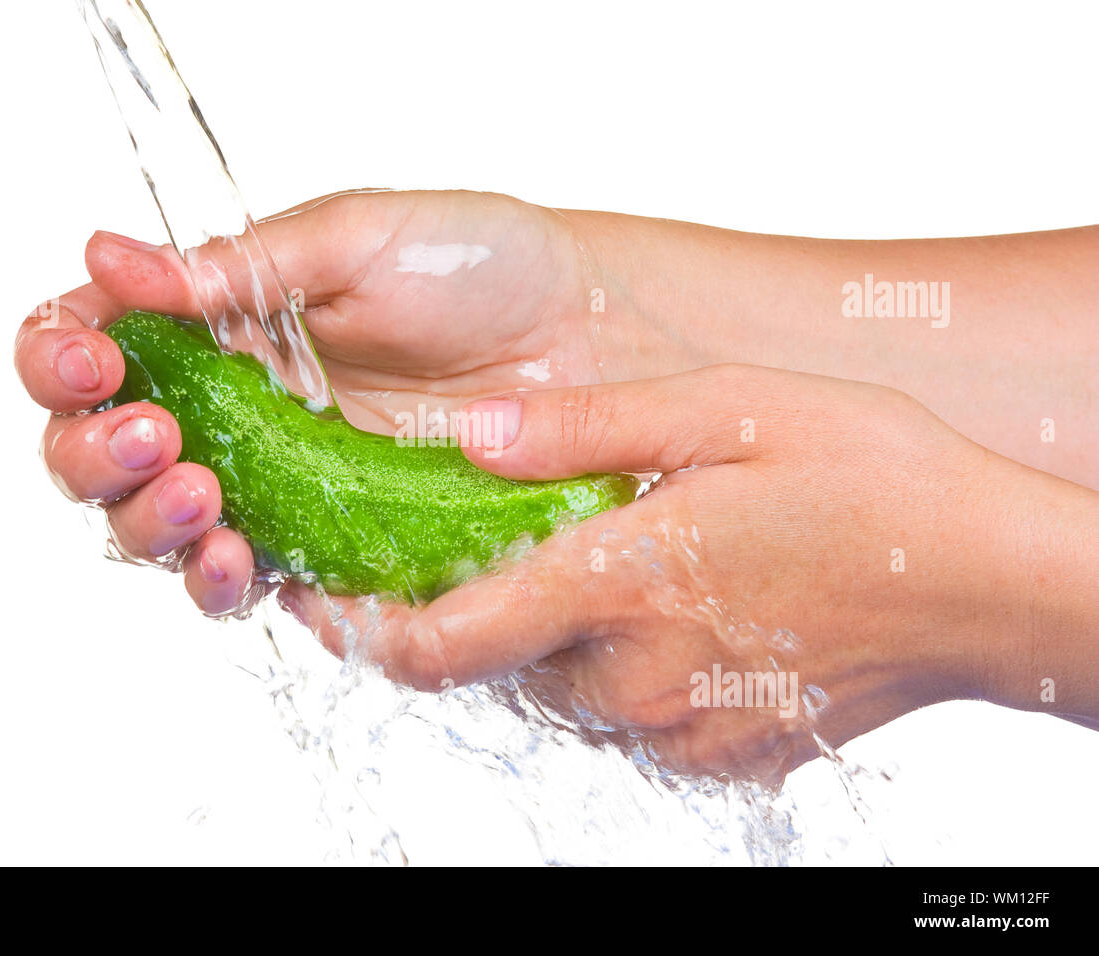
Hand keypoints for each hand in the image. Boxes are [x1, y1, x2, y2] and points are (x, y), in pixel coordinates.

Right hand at [16, 189, 656, 612]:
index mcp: (214, 326)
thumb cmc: (480, 268)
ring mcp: (277, 486)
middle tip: (153, 436)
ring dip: (153, 526)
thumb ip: (234, 266)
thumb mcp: (355, 241)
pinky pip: (255, 582)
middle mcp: (229, 412)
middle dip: (97, 456)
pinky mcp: (332, 545)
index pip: (94, 348)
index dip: (61, 358)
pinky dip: (227, 581)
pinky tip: (245, 558)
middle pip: (103, 458)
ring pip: (162, 533)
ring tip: (203, 494)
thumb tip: (105, 257)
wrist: (591, 336)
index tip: (90, 359)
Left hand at [279, 365, 1098, 780]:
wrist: (992, 586)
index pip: (434, 645)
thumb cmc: (872, 482)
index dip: (352, 631)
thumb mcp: (726, 413)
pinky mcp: (715, 759)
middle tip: (462, 546)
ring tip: (579, 563)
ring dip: (534, 638)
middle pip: (482, 668)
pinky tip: (660, 608)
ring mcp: (675, 730)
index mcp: (618, 585)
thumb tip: (467, 436)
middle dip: (451, 615)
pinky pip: (619, 718)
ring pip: (547, 694)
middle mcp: (631, 677)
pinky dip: (605, 669)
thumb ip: (585, 431)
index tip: (313, 595)